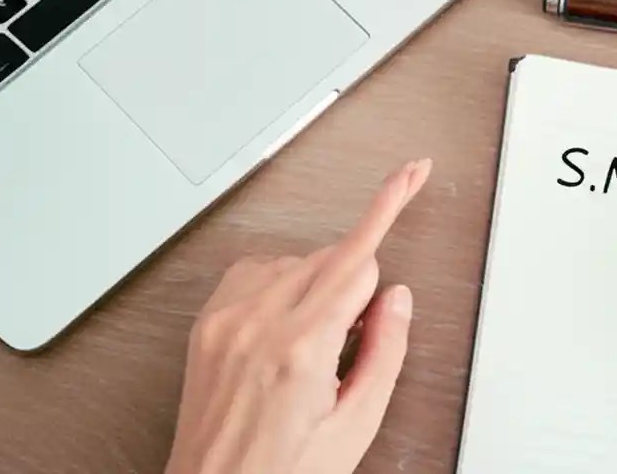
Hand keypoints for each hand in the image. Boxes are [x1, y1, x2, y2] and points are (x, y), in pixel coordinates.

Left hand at [165, 158, 432, 473]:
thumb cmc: (283, 473)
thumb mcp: (355, 425)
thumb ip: (385, 353)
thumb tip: (397, 298)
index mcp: (302, 348)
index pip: (358, 256)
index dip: (391, 208)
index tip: (410, 173)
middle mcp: (258, 324)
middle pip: (332, 257)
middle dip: (357, 284)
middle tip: (356, 339)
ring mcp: (226, 320)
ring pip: (296, 261)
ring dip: (320, 284)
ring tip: (318, 345)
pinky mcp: (207, 324)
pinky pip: (255, 270)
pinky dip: (281, 283)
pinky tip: (287, 322)